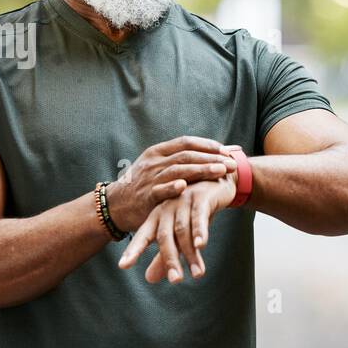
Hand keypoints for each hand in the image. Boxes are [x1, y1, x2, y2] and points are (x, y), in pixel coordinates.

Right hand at [105, 136, 237, 231]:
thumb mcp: (158, 167)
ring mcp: (150, 179)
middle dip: (212, 158)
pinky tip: (186, 186)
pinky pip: (160, 190)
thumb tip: (213, 154)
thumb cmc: (144, 186)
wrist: (114, 205)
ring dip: (201, 170)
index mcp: (158, 152)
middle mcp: (154, 162)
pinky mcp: (146, 197)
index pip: (186, 142)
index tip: (227, 150)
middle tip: (232, 163)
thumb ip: (182, 161)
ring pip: (178, 171)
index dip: (208, 145)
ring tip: (221, 171)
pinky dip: (172, 187)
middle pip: (187, 155)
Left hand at [117, 176, 236, 282]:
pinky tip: (202, 245)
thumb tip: (149, 279)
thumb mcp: (180, 234)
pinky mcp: (201, 197)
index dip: (133, 250)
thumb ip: (165, 256)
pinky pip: (199, 216)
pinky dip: (200, 230)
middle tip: (176, 280)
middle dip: (170, 259)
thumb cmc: (194, 210)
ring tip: (198, 274)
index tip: (123, 266)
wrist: (216, 181)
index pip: (144, 236)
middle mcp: (167, 208)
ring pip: (183, 230)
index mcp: (158, 216)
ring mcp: (183, 201)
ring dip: (191, 253)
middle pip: (164, 237)